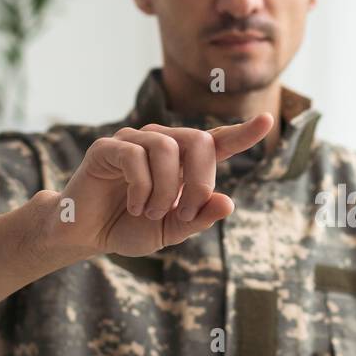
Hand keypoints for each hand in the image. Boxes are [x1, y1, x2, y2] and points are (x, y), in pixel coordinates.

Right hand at [44, 112, 273, 258]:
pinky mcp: (108, 147)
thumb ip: (199, 218)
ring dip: (165, 189)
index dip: (243, 133)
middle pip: (198, 140)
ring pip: (167, 148)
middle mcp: (162, 144)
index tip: (268, 120)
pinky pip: (136, 156)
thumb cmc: (130, 227)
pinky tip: (133, 205)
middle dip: (199, 181)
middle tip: (184, 214)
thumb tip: (227, 203)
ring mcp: (134, 141)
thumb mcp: (172, 231)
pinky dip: (140, 187)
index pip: (218, 142)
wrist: (86, 234)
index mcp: (183, 162)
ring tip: (149, 212)